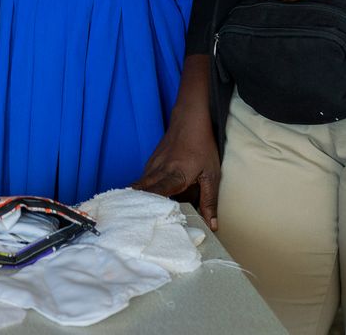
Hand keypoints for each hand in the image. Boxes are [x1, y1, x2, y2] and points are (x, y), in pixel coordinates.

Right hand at [133, 113, 221, 230]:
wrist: (190, 120)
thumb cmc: (202, 146)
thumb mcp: (211, 175)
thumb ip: (209, 201)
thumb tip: (211, 225)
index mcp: (174, 176)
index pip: (155, 194)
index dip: (147, 208)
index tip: (141, 222)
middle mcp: (158, 171)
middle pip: (140, 192)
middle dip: (136, 209)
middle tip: (134, 226)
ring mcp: (152, 165)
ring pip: (139, 186)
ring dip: (138, 200)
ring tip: (139, 217)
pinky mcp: (151, 162)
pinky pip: (143, 179)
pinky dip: (142, 191)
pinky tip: (147, 200)